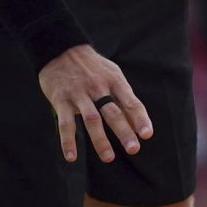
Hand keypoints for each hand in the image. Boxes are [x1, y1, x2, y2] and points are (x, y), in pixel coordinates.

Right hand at [37, 45, 150, 164]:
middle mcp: (98, 87)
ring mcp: (79, 94)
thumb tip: (137, 121)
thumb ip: (123, 96)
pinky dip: (68, 141)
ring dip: (100, 140)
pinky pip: (65, 123)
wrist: (59, 48)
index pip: (131, 102)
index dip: (140, 119)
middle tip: (133, 149)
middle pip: (113, 112)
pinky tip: (72, 157)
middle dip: (124, 131)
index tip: (147, 135)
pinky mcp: (60, 100)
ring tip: (108, 158)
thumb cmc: (92, 67)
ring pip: (91, 119)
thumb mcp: (112, 74)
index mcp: (114, 80)